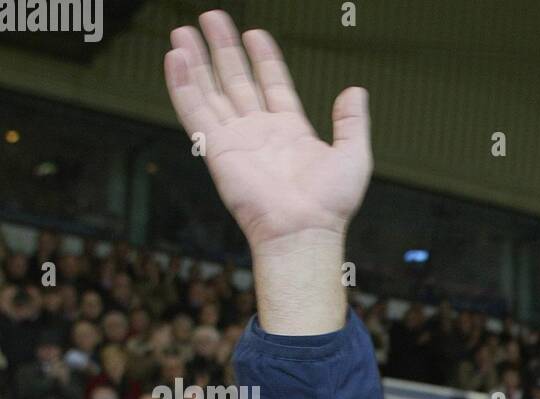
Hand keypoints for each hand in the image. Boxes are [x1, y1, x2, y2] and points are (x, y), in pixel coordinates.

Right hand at [164, 12, 370, 251]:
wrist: (303, 230)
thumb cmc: (330, 205)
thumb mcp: (354, 156)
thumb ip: (352, 122)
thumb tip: (356, 91)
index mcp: (291, 132)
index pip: (274, 84)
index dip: (265, 59)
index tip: (255, 34)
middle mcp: (261, 132)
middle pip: (237, 80)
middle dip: (224, 49)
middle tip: (212, 19)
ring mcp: (236, 139)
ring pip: (210, 90)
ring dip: (197, 60)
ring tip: (185, 31)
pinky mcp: (216, 149)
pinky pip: (194, 110)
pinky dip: (182, 83)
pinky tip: (175, 57)